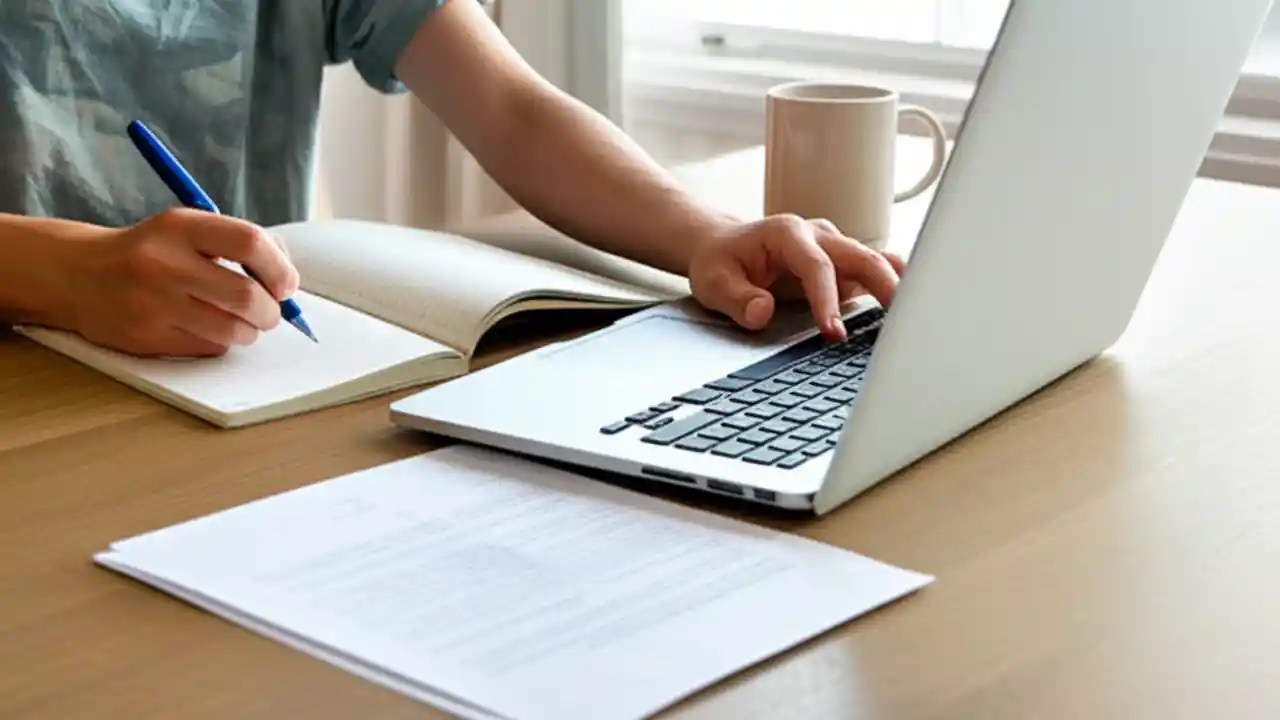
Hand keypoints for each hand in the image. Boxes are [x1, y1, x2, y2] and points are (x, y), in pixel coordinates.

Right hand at [72, 209, 299, 356]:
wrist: (79, 275)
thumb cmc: (152, 252)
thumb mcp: (188, 230)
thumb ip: (241, 244)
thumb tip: (289, 278)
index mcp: (180, 226)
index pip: (250, 242)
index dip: (280, 268)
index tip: (286, 284)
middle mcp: (163, 262)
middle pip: (247, 296)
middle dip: (271, 311)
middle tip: (268, 312)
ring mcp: (151, 303)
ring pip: (232, 331)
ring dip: (249, 331)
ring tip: (239, 321)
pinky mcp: (145, 337)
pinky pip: (208, 349)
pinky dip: (220, 343)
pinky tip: (204, 328)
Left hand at [687, 215, 906, 340]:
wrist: (723, 247)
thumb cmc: (720, 263)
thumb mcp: (714, 282)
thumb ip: (737, 298)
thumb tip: (762, 312)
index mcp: (787, 234)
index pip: (817, 265)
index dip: (827, 299)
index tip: (833, 331)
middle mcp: (818, 235)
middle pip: (860, 256)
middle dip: (884, 285)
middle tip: (902, 320)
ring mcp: (835, 248)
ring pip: (875, 262)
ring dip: (897, 285)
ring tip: (920, 314)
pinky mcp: (843, 265)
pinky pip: (873, 272)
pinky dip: (893, 286)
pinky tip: (914, 306)